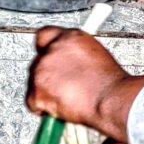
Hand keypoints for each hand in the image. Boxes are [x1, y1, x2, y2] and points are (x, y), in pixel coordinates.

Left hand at [26, 27, 143, 138]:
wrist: (110, 100)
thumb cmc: (110, 82)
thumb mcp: (96, 55)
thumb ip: (76, 53)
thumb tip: (69, 61)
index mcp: (69, 38)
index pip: (44, 35)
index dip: (46, 48)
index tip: (48, 56)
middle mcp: (53, 50)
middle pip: (38, 62)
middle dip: (48, 74)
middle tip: (64, 85)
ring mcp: (42, 71)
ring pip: (34, 82)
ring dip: (45, 91)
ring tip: (68, 97)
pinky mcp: (36, 93)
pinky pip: (33, 102)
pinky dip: (43, 108)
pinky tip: (61, 107)